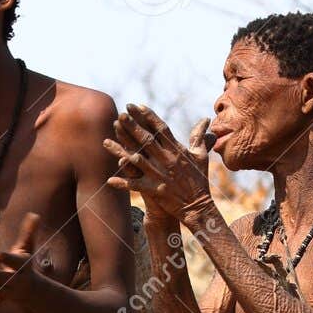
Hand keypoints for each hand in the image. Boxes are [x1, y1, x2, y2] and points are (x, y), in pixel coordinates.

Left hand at [0, 212, 43, 310]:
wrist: (32, 289)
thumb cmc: (26, 264)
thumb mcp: (27, 249)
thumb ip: (28, 232)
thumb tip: (34, 214)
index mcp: (23, 268)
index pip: (14, 263)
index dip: (5, 258)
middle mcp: (16, 281)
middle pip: (5, 279)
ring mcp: (8, 291)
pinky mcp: (0, 299)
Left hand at [104, 108, 211, 224]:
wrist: (198, 206)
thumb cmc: (199, 179)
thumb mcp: (201, 156)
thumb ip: (200, 136)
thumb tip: (206, 119)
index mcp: (176, 151)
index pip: (161, 129)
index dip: (148, 117)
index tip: (137, 106)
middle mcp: (166, 160)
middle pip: (146, 140)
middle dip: (133, 127)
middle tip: (121, 115)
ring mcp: (159, 175)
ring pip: (136, 160)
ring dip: (120, 151)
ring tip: (105, 141)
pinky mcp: (154, 190)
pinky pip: (135, 185)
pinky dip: (123, 183)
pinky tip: (109, 180)